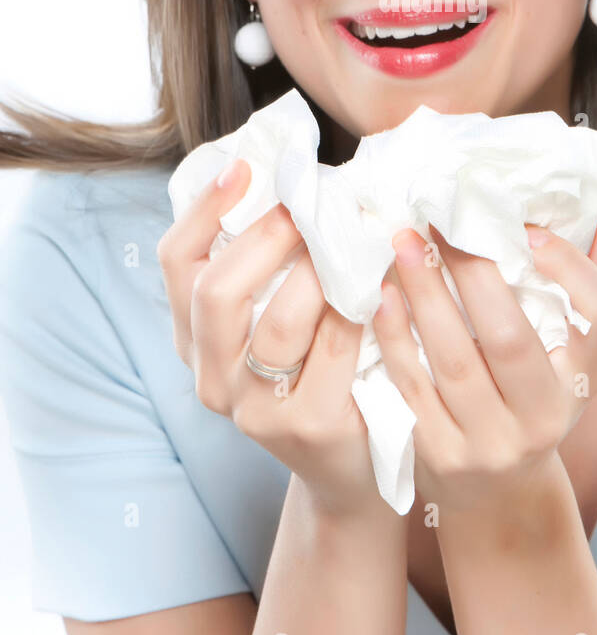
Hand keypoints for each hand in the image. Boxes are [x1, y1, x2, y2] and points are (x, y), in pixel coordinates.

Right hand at [156, 158, 383, 516]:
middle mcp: (212, 377)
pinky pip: (333, 350)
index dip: (205, 211)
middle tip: (310, 206)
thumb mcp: (282, 318)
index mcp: (196, 340)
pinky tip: (379, 284)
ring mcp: (255, 409)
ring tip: (350, 240)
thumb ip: (273, 266)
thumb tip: (298, 179)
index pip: (178, 264)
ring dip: (318, 271)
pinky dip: (358, 309)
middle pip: (217, 291)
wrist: (354, 467)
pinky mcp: (309, 426)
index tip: (244, 168)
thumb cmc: (322, 369)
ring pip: (278, 322)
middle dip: (267, 237)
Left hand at [372, 216, 596, 515]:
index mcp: (584, 379)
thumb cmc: (531, 396)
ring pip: (454, 361)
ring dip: (425, 295)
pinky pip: (413, 387)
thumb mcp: (568, 354)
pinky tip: (383, 296)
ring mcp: (491, 443)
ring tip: (404, 244)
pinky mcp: (441, 455)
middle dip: (473, 273)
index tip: (527, 229)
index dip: (570, 267)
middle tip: (440, 220)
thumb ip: (585, 285)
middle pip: (510, 338)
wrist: (496, 493)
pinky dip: (396, 338)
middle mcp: (545, 416)